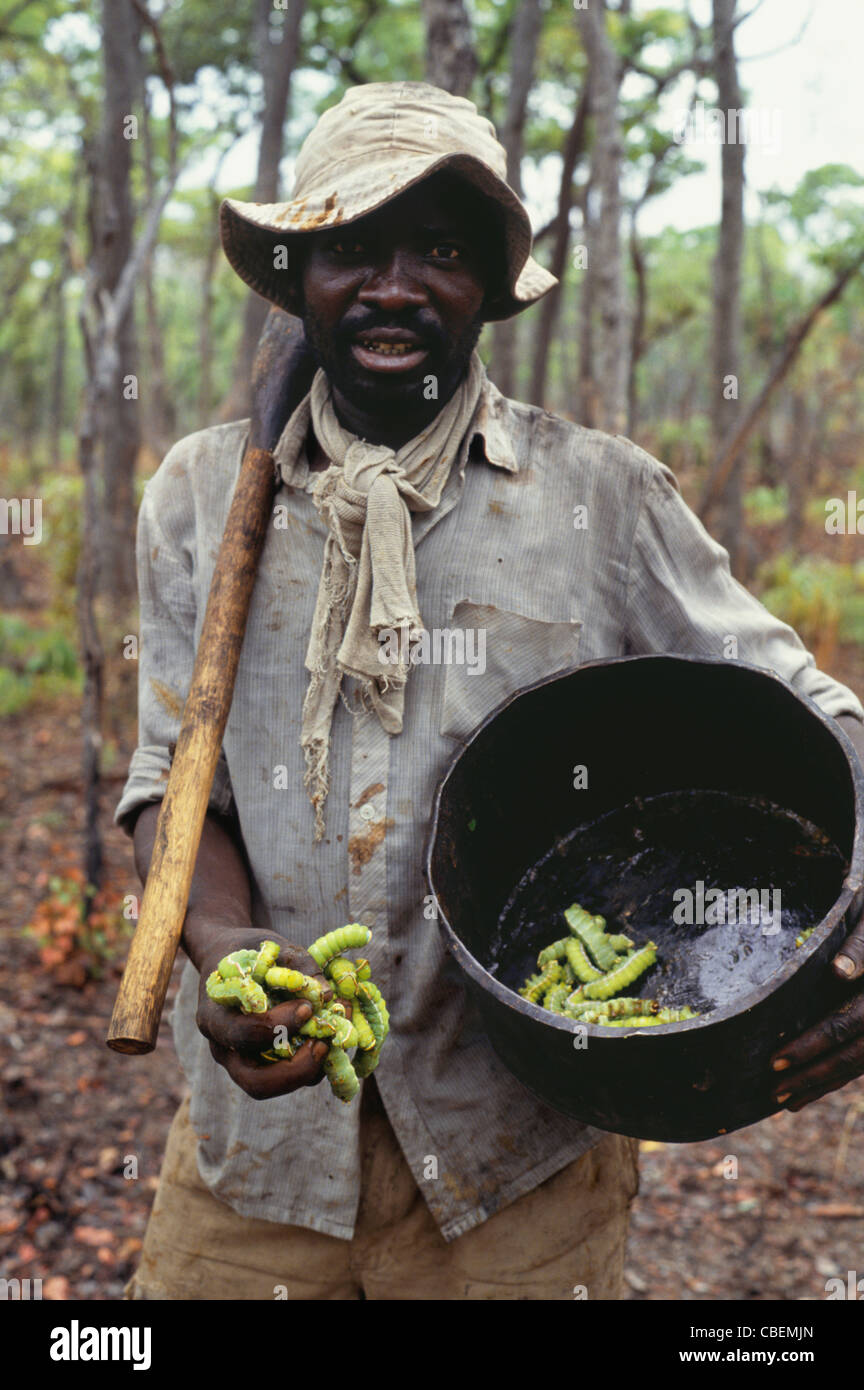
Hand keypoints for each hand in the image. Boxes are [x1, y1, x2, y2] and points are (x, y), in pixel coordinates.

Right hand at [196, 928, 333, 1099]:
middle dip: (295, 1070)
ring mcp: (240, 1061)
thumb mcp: (269, 945)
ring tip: (330, 1040)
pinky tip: (327, 1038)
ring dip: (308, 1071)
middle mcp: (223, 1048)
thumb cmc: (247, 951)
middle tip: (324, 1045)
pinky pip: (285, 1078)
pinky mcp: (259, 1065)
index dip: (279, 1026)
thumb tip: (326, 996)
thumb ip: (298, 966)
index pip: (243, 1035)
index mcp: (214, 1016)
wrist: (226, 960)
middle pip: (255, 1082)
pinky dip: (311, 1066)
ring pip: (273, 1086)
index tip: (307, 1006)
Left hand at [770, 895, 863, 1110]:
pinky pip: (862, 1059)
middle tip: (772, 1090)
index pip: (845, 1023)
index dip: (811, 1045)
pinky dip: (837, 1076)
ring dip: (823, 1083)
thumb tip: (838, 972)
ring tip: (787, 1101)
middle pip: (853, 1054)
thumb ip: (861, 945)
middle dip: (812, 1074)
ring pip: (860, 1063)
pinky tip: (810, 1091)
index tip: (776, 1059)